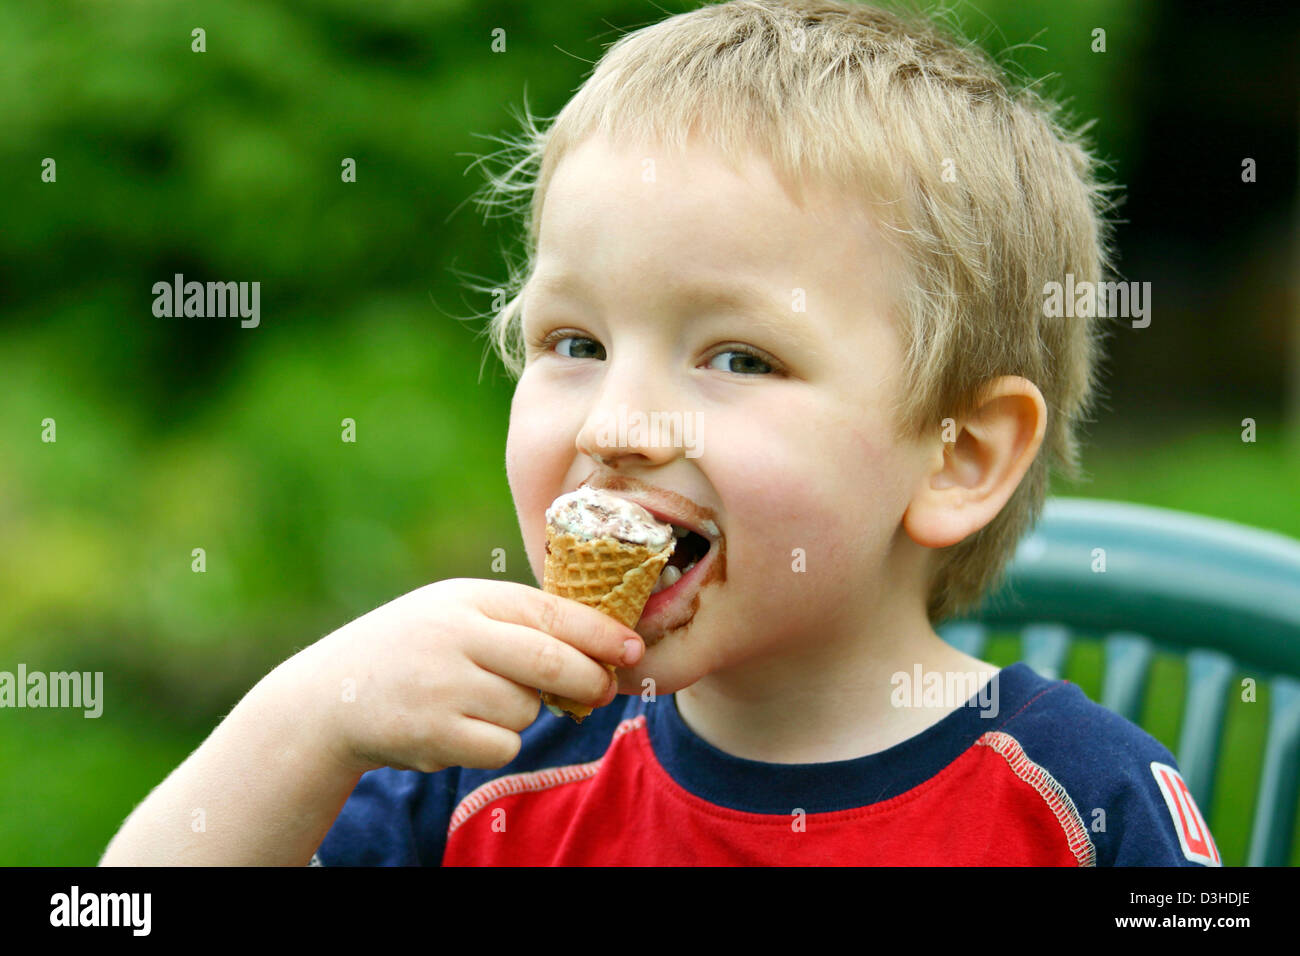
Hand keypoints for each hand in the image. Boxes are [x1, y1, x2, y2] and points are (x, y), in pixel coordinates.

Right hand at [279, 578, 644, 775]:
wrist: (331, 697)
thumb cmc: (412, 650)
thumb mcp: (454, 612)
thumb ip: (515, 621)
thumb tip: (598, 646)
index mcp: (466, 599)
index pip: (550, 611)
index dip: (600, 631)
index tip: (633, 646)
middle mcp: (455, 636)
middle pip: (551, 661)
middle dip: (590, 679)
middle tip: (605, 689)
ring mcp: (443, 685)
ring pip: (527, 708)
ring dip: (521, 712)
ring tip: (477, 701)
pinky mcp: (434, 734)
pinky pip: (502, 744)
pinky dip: (495, 742)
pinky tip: (458, 727)